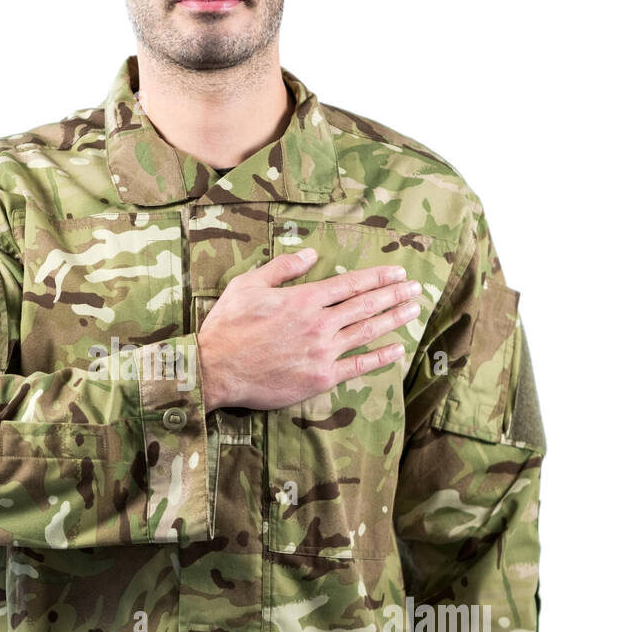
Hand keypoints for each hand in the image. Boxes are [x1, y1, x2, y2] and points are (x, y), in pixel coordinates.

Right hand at [196, 248, 420, 410]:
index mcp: (303, 298)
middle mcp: (318, 323)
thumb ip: (282, 268)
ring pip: (367, 331)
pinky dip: (380, 357)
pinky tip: (397, 348)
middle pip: (366, 305)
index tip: (398, 271)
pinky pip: (358, 365)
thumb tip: (310, 253)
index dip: (378, 276)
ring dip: (394, 319)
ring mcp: (322, 351)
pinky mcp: (320, 377)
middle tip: (416, 288)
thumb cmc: (227, 327)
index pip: (350, 283)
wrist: (215, 369)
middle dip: (394, 294)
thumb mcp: (248, 286)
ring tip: (413, 310)